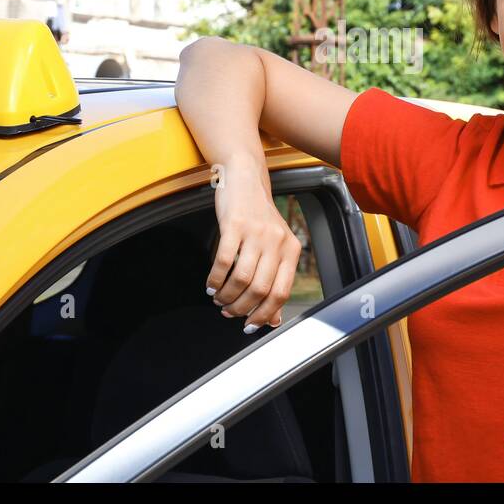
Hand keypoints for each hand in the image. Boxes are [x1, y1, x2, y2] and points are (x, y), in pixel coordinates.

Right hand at [206, 156, 301, 332]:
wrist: (245, 178)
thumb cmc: (258, 216)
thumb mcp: (274, 245)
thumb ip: (275, 280)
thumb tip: (272, 319)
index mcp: (291, 249)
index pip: (281, 292)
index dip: (264, 314)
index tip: (250, 325)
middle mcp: (277, 241)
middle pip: (260, 289)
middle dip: (241, 308)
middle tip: (228, 311)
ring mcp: (256, 232)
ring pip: (242, 278)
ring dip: (227, 296)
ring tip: (218, 298)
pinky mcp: (235, 224)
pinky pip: (223, 261)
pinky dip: (215, 279)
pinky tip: (211, 284)